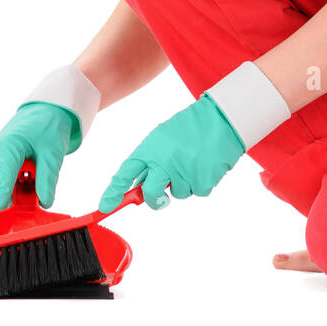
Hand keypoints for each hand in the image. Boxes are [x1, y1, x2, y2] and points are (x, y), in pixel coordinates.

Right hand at [0, 102, 76, 209]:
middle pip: (4, 189)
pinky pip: (10, 182)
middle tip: (41, 199)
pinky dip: (23, 184)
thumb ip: (47, 180)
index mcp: (6, 149)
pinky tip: (35, 172)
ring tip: (41, 171)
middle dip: (20, 199)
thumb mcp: (53, 154)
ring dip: (24, 190)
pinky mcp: (2, 162)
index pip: (1, 184)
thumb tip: (46, 203)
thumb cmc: (49, 125)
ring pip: (8, 187)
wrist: (48, 110)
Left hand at [98, 93, 245, 212]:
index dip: (113, 192)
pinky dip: (202, 182)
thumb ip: (151, 160)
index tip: (104, 206)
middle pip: (150, 194)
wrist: (222, 118)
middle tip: (161, 197)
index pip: (125, 173)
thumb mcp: (163, 137)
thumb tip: (141, 185)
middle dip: (155, 199)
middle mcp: (164, 162)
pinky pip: (199, 192)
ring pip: (178, 194)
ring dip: (185, 184)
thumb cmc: (191, 127)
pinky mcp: (203, 181)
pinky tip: (206, 164)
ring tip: (194, 161)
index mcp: (150, 148)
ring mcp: (184, 172)